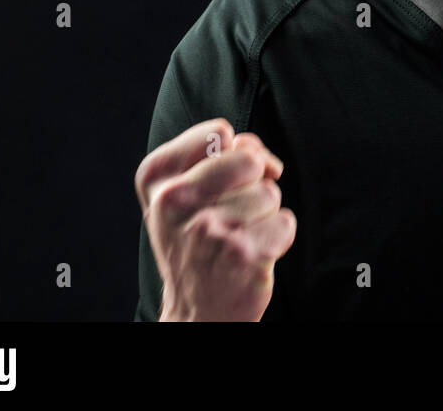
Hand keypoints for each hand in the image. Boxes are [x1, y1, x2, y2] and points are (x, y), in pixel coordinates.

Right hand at [134, 118, 295, 320]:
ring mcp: (207, 228)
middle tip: (232, 214)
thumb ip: (220, 155)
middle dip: (253, 183)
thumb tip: (260, 155)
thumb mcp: (187, 193)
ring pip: (269, 193)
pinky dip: (278, 238)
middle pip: (249, 159)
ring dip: (263, 215)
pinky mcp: (240, 253)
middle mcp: (175, 201)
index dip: (233, 153)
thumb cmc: (197, 243)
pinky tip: (252, 255)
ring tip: (237, 239)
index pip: (218, 132)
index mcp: (157, 179)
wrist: (195, 311)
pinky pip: (285, 222)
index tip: (220, 182)